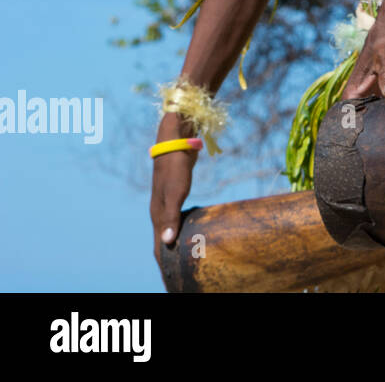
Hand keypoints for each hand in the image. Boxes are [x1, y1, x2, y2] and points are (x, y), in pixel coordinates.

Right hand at [150, 114, 197, 269]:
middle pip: (161, 241)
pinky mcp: (176, 196)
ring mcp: (167, 204)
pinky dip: (180, 230)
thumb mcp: (175, 192)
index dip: (163, 262)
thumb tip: (166, 243)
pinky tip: (190, 233)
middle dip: (167, 258)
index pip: (158, 246)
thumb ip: (171, 217)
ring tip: (182, 258)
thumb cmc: (175, 167)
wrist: (176, 142)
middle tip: (177, 275)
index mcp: (157, 214)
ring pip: (169, 230)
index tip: (169, 279)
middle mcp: (160, 211)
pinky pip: (177, 220)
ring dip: (173, 244)